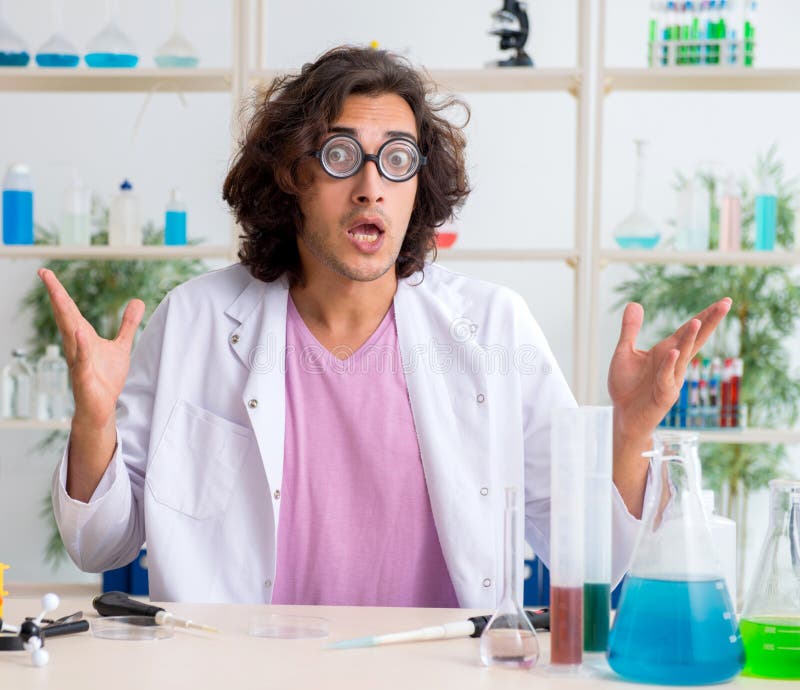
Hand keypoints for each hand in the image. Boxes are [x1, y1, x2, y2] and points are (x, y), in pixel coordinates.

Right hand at [37, 268, 144, 429]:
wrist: (101, 407)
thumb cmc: (105, 377)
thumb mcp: (122, 346)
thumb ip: (128, 324)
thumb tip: (137, 300)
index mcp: (82, 336)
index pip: (69, 309)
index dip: (59, 290)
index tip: (46, 272)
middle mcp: (76, 345)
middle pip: (65, 315)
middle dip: (56, 294)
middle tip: (44, 273)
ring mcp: (78, 360)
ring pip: (70, 334)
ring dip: (64, 315)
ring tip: (58, 294)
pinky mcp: (84, 377)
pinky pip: (82, 360)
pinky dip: (81, 346)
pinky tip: (79, 332)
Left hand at [608, 298, 731, 440]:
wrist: (623, 415)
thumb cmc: (626, 385)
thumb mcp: (625, 352)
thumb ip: (630, 329)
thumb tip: (634, 303)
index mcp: (666, 351)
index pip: (688, 330)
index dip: (705, 316)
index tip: (725, 301)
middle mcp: (674, 363)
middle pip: (695, 339)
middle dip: (710, 322)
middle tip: (726, 303)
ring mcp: (671, 379)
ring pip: (682, 356)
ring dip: (689, 340)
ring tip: (697, 322)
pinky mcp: (664, 394)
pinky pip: (666, 377)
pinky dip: (669, 364)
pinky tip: (674, 352)